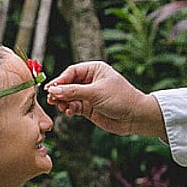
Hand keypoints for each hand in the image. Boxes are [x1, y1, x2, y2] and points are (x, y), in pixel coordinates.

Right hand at [45, 61, 163, 137]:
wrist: (135, 117)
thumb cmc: (120, 98)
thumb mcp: (95, 92)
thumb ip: (73, 92)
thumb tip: (53, 91)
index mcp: (94, 69)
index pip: (71, 72)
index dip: (60, 80)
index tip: (50, 88)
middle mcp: (90, 81)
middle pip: (68, 84)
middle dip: (60, 92)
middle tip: (51, 99)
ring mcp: (89, 95)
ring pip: (69, 96)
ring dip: (63, 102)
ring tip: (60, 107)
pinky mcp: (89, 108)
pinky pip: (74, 106)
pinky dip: (69, 109)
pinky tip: (69, 112)